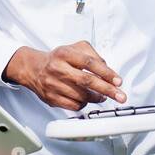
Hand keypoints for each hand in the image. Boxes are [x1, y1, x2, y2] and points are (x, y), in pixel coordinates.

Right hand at [3, 42, 125, 110]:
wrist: (33, 68)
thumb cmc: (58, 58)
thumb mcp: (75, 48)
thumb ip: (93, 55)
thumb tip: (109, 71)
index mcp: (64, 53)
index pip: (89, 63)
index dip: (106, 73)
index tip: (118, 81)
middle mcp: (57, 68)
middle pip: (87, 81)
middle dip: (107, 90)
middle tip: (120, 96)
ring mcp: (53, 84)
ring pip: (82, 96)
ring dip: (97, 98)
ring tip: (102, 96)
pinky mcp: (51, 98)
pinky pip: (74, 106)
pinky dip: (84, 104)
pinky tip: (86, 99)